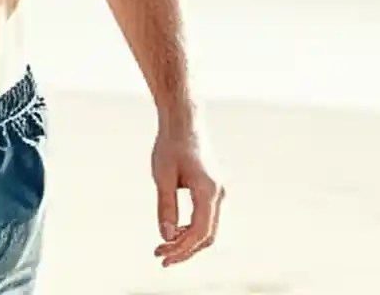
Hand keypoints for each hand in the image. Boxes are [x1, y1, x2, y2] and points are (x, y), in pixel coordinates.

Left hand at [151, 126, 224, 266]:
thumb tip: (166, 236)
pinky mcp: (213, 189)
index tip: (162, 258)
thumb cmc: (170, 146)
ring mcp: (218, 191)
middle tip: (161, 257)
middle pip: (207, 236)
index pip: (199, 232)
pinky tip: (174, 231)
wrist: (183, 123)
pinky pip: (207, 218)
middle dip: (185, 250)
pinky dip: (192, 229)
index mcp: (208, 190)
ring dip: (188, 241)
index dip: (182, 250)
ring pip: (209, 228)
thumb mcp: (162, 177)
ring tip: (163, 246)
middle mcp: (219, 193)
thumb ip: (166, 207)